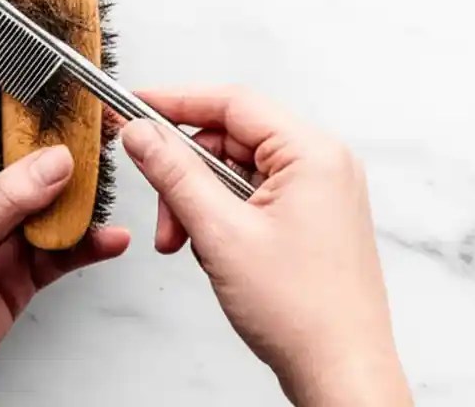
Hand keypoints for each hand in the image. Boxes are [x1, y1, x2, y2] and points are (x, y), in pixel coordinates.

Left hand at [0, 78, 130, 406]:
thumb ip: (7, 198)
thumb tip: (54, 161)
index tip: (26, 56)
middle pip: (24, 158)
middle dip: (59, 139)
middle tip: (96, 122)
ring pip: (49, 205)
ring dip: (80, 195)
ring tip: (110, 177)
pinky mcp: (15, 280)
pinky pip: (60, 254)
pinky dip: (86, 245)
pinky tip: (106, 237)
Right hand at [120, 86, 410, 406]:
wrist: (340, 372)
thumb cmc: (303, 313)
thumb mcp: (219, 233)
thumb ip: (174, 174)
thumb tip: (142, 134)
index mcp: (312, 154)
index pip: (232, 103)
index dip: (175, 102)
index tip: (134, 107)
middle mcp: (322, 165)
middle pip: (230, 139)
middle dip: (185, 175)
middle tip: (162, 211)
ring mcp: (319, 193)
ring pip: (235, 172)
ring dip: (198, 203)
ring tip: (185, 244)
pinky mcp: (311, 219)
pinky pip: (251, 197)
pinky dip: (220, 219)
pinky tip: (209, 250)